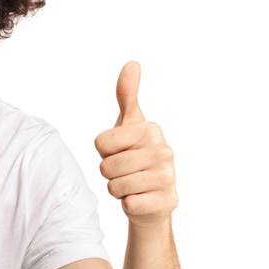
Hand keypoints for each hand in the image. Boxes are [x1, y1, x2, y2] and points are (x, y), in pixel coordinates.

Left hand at [94, 61, 177, 224]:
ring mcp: (168, 177)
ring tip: (133, 185)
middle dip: (110, 174)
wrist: (153, 199)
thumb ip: (127, 96)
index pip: (100, 143)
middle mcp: (164, 151)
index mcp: (151, 130)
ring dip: (118, 190)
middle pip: (105, 167)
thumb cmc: (136, 158)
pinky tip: (142, 200)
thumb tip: (132, 63)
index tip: (120, 152)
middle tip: (126, 172)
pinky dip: (129, 205)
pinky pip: (128, 205)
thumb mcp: (129, 126)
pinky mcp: (167, 202)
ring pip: (114, 187)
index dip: (104, 152)